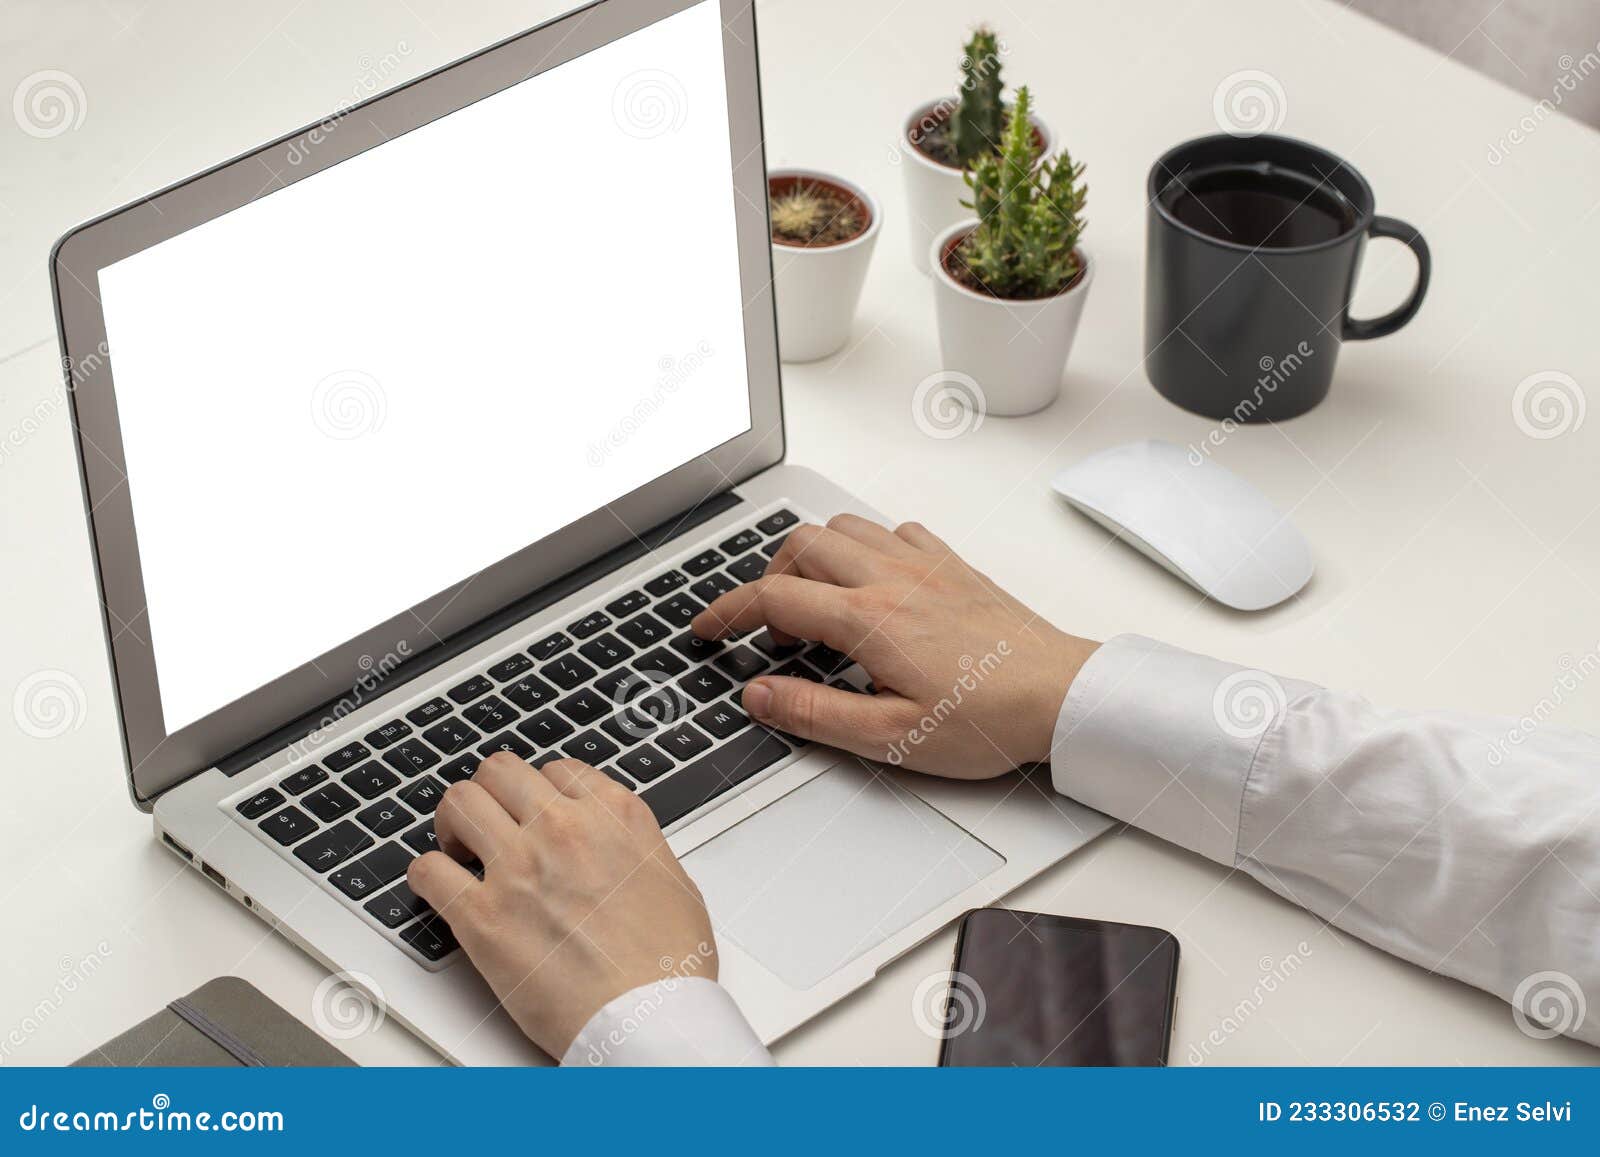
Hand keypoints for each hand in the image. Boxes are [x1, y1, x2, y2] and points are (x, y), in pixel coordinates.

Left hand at [406, 753, 714, 1057]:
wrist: (651, 1017)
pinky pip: (428, 870)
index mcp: (614, 816)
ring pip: (460, 803)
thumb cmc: (669, 964)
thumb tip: (614, 845)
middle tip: (488, 821)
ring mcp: (519, 868)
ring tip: (459, 848)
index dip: (540, 791)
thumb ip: (633, 846)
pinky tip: (439, 886)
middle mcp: (564, 829)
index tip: (534, 811)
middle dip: (490, 793)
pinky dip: (426, 874)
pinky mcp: (483, 917)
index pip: (557, 770)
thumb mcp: (672, 878)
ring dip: (454, 822)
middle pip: (500, 771)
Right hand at [692, 515, 1098, 777]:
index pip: (772, 599)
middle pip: (800, 545)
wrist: (1062, 694)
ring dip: (813, 555)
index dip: (727, 612)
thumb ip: (815, 712)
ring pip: (844, 526)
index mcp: (868, 620)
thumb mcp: (890, 738)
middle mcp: (891, 579)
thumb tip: (759, 694)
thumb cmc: (988, 719)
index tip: (706, 628)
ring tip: (813, 602)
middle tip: (766, 625)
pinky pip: (894, 530)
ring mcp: (924, 564)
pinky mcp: (953, 564)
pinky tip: (874, 582)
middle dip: (767, 578)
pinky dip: (866, 545)